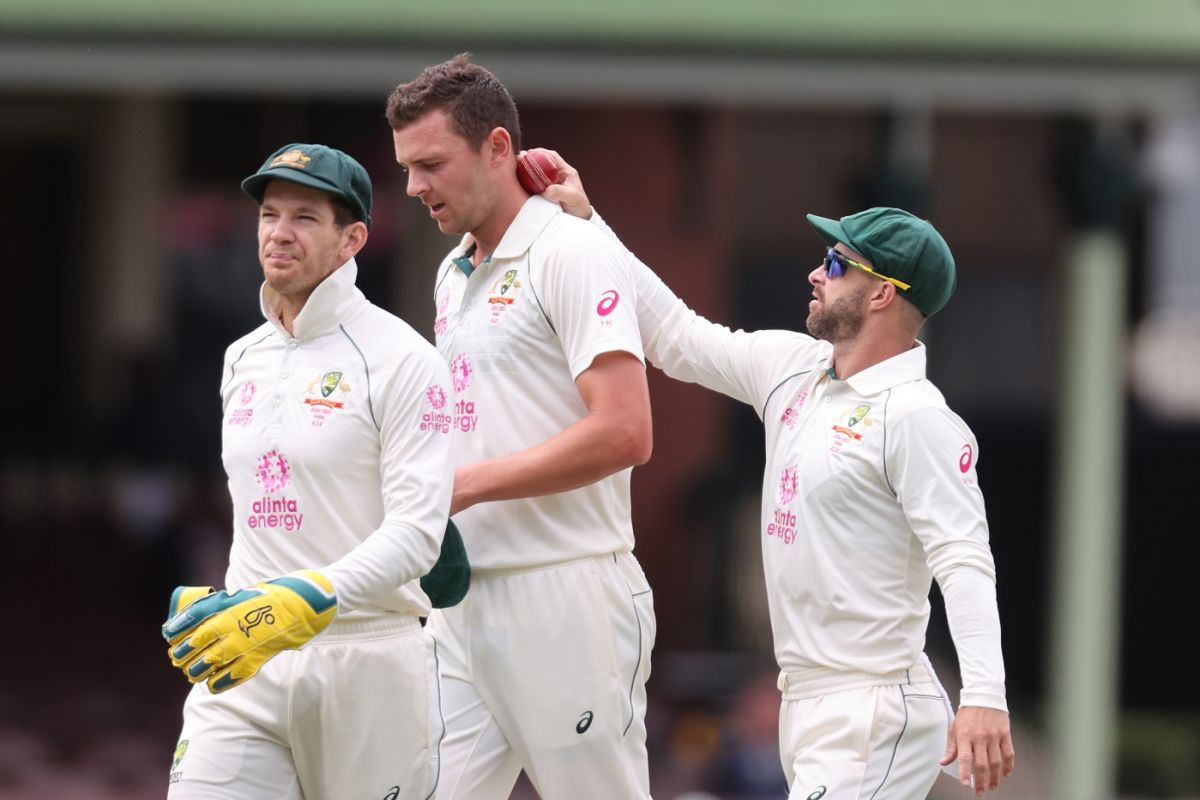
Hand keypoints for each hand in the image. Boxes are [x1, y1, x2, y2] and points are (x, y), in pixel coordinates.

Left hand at [162, 570, 337, 692]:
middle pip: (194, 645)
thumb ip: (221, 608)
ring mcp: (243, 644)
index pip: (190, 620)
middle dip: (182, 654)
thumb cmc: (272, 598)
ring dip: (196, 670)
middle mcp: (231, 626)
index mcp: (226, 606)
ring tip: (193, 672)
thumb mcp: (241, 595)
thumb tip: (196, 620)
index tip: (169, 635)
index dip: (176, 630)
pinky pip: (230, 676)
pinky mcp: (256, 658)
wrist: (304, 605)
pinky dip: (218, 682)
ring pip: (209, 663)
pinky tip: (212, 683)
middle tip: (177, 658)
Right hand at [521, 148, 591, 218]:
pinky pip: (534, 184)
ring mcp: (551, 184)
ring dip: (526, 169)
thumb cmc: (579, 206)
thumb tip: (547, 190)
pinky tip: (518, 180)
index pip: (553, 157)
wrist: (579, 219)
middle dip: (530, 159)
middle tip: (519, 158)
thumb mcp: (572, 198)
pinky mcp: (545, 193)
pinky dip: (526, 181)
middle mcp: (557, 175)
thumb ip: (561, 193)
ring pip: (537, 173)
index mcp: (566, 172)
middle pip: (542, 163)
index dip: (542, 152)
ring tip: (515, 167)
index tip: (530, 152)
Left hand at [939, 706, 1015, 794]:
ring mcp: (993, 736)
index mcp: (965, 735)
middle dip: (980, 781)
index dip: (964, 772)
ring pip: (996, 762)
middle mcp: (979, 737)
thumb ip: (951, 747)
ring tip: (992, 786)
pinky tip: (1005, 774)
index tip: (965, 784)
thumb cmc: (968, 713)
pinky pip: (1008, 754)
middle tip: (979, 792)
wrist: (984, 696)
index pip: (964, 758)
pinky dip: (1008, 766)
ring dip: (994, 777)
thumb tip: (943, 762)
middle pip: (981, 764)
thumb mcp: (954, 728)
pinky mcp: (1005, 735)